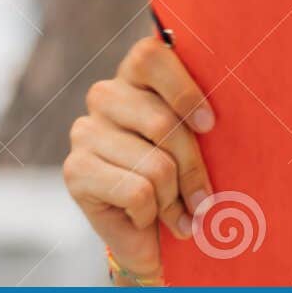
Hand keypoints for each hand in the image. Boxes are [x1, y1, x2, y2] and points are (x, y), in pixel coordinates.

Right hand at [62, 34, 215, 282]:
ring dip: (173, 198)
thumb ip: (204, 119)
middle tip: (204, 199)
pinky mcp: (75, 170)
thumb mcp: (201, 140)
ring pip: (155, 163)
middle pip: (163, 122)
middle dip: (192, 167)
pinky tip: (145, 218)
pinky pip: (137, 191)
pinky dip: (150, 213)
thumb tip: (216, 121)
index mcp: (137, 74)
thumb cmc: (185, 175)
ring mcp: (85, 131)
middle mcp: (106, 95)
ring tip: (177, 212)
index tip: (210, 126)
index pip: (151, 57)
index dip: (184, 92)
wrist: (151, 235)